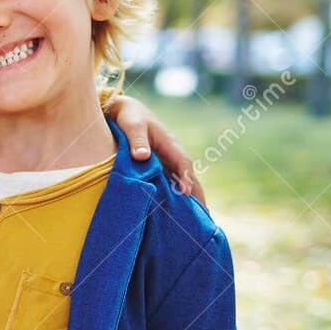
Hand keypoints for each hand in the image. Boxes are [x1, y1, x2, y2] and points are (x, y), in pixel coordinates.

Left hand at [107, 95, 207, 210]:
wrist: (126, 110)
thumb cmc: (130, 117)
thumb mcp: (132, 126)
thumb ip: (137, 141)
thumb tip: (142, 156)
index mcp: (169, 143)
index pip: (182, 163)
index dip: (185, 178)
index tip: (185, 193)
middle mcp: (173, 153)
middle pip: (189, 175)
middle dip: (197, 193)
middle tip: (204, 215)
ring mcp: (169, 159)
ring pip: (183, 180)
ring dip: (192, 197)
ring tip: (200, 219)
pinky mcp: (162, 165)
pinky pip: (174, 181)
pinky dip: (180, 195)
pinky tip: (183, 210)